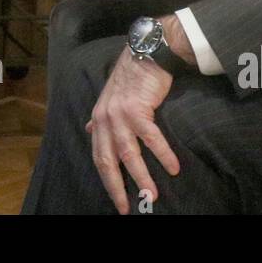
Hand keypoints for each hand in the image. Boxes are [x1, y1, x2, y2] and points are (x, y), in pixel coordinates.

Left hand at [86, 44, 180, 213]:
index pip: (99, 157)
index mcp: (98, 120)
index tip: (117, 200)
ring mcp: (119, 114)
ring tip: (152, 196)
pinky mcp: (138, 109)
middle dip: (117, 187)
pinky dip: (162, 154)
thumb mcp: (109, 98)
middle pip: (108, 161)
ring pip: (129, 154)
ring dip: (141, 177)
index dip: (107, 181)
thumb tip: (89, 129)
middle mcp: (104, 119)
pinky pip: (151, 137)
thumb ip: (100, 118)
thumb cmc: (131, 78)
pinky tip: (173, 168)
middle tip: (127, 208)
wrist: (145, 54)